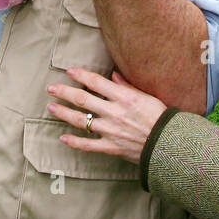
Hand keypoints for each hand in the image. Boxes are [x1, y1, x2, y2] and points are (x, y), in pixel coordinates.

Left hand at [47, 67, 167, 164]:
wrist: (168, 144)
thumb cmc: (160, 117)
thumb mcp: (147, 96)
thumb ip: (127, 86)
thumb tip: (113, 75)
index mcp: (123, 97)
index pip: (96, 82)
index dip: (81, 75)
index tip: (69, 71)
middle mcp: (114, 112)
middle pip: (83, 100)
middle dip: (65, 92)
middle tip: (51, 88)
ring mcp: (110, 130)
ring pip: (81, 121)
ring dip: (64, 113)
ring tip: (51, 108)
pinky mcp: (110, 146)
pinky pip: (88, 145)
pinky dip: (75, 142)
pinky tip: (63, 138)